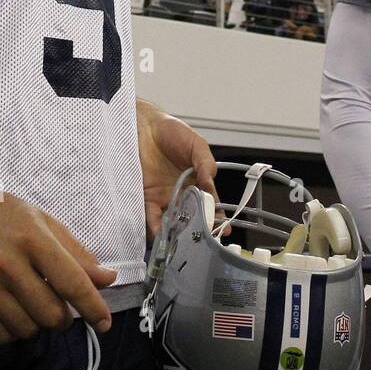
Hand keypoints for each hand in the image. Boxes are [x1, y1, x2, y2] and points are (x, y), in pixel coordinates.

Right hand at [0, 176, 115, 343]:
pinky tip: (14, 312)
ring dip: (39, 325)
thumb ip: (78, 255)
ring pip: (26, 329)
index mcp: (34, 239)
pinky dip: (14, 331)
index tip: (104, 323)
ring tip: (34, 306)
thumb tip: (108, 279)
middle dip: (64, 318)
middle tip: (61, 307)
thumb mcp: (47, 225)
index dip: (93, 307)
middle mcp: (6, 263)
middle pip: (51, 314)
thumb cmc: (7, 216)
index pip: (72, 283)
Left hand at [138, 104, 219, 238]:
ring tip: (184, 243)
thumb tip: (211, 186)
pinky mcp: (147, 197)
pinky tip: (162, 234)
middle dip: (199, 230)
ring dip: (179, 232)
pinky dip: (157, 227)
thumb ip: (205, 165)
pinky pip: (152, 216)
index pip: (210, 202)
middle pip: (193, 216)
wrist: (145, 126)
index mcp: (197, 181)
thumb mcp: (197, 145)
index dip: (218, 216)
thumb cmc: (173, 132)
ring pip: (174, 220)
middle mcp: (182, 192)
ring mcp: (164, 196)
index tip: (225, 229)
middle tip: (204, 240)